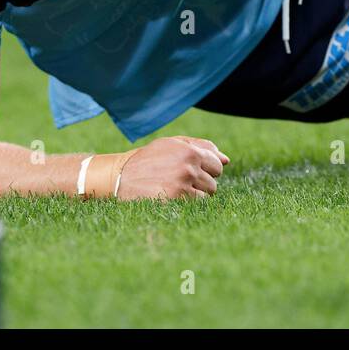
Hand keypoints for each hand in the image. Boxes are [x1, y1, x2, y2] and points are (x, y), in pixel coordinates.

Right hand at [114, 136, 229, 199]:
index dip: (207, 170)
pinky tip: (173, 197)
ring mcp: (184, 183)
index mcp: (190, 151)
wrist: (122, 177)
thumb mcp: (172, 144)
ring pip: (208, 194)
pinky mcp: (177, 199)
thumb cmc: (149, 159)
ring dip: (196, 194)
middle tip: (181, 181)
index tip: (193, 172)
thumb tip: (226, 160)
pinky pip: (197, 204)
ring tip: (176, 188)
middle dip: (202, 183)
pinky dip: (189, 203)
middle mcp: (189, 166)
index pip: (217, 165)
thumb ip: (201, 147)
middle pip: (214, 181)